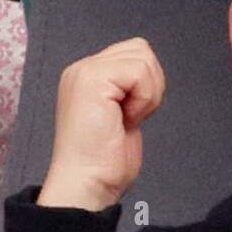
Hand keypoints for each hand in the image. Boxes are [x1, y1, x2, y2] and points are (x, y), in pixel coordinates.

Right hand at [38, 37, 166, 211]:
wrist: (87, 182)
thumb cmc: (103, 160)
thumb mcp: (120, 112)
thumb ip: (128, 87)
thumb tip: (149, 73)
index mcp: (88, 76)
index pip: (134, 53)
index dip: (145, 84)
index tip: (128, 115)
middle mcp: (82, 69)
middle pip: (140, 49)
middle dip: (149, 85)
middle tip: (130, 116)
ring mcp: (85, 72)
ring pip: (143, 58)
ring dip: (147, 93)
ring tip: (125, 118)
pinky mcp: (92, 79)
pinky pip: (139, 72)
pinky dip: (143, 100)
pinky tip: (125, 120)